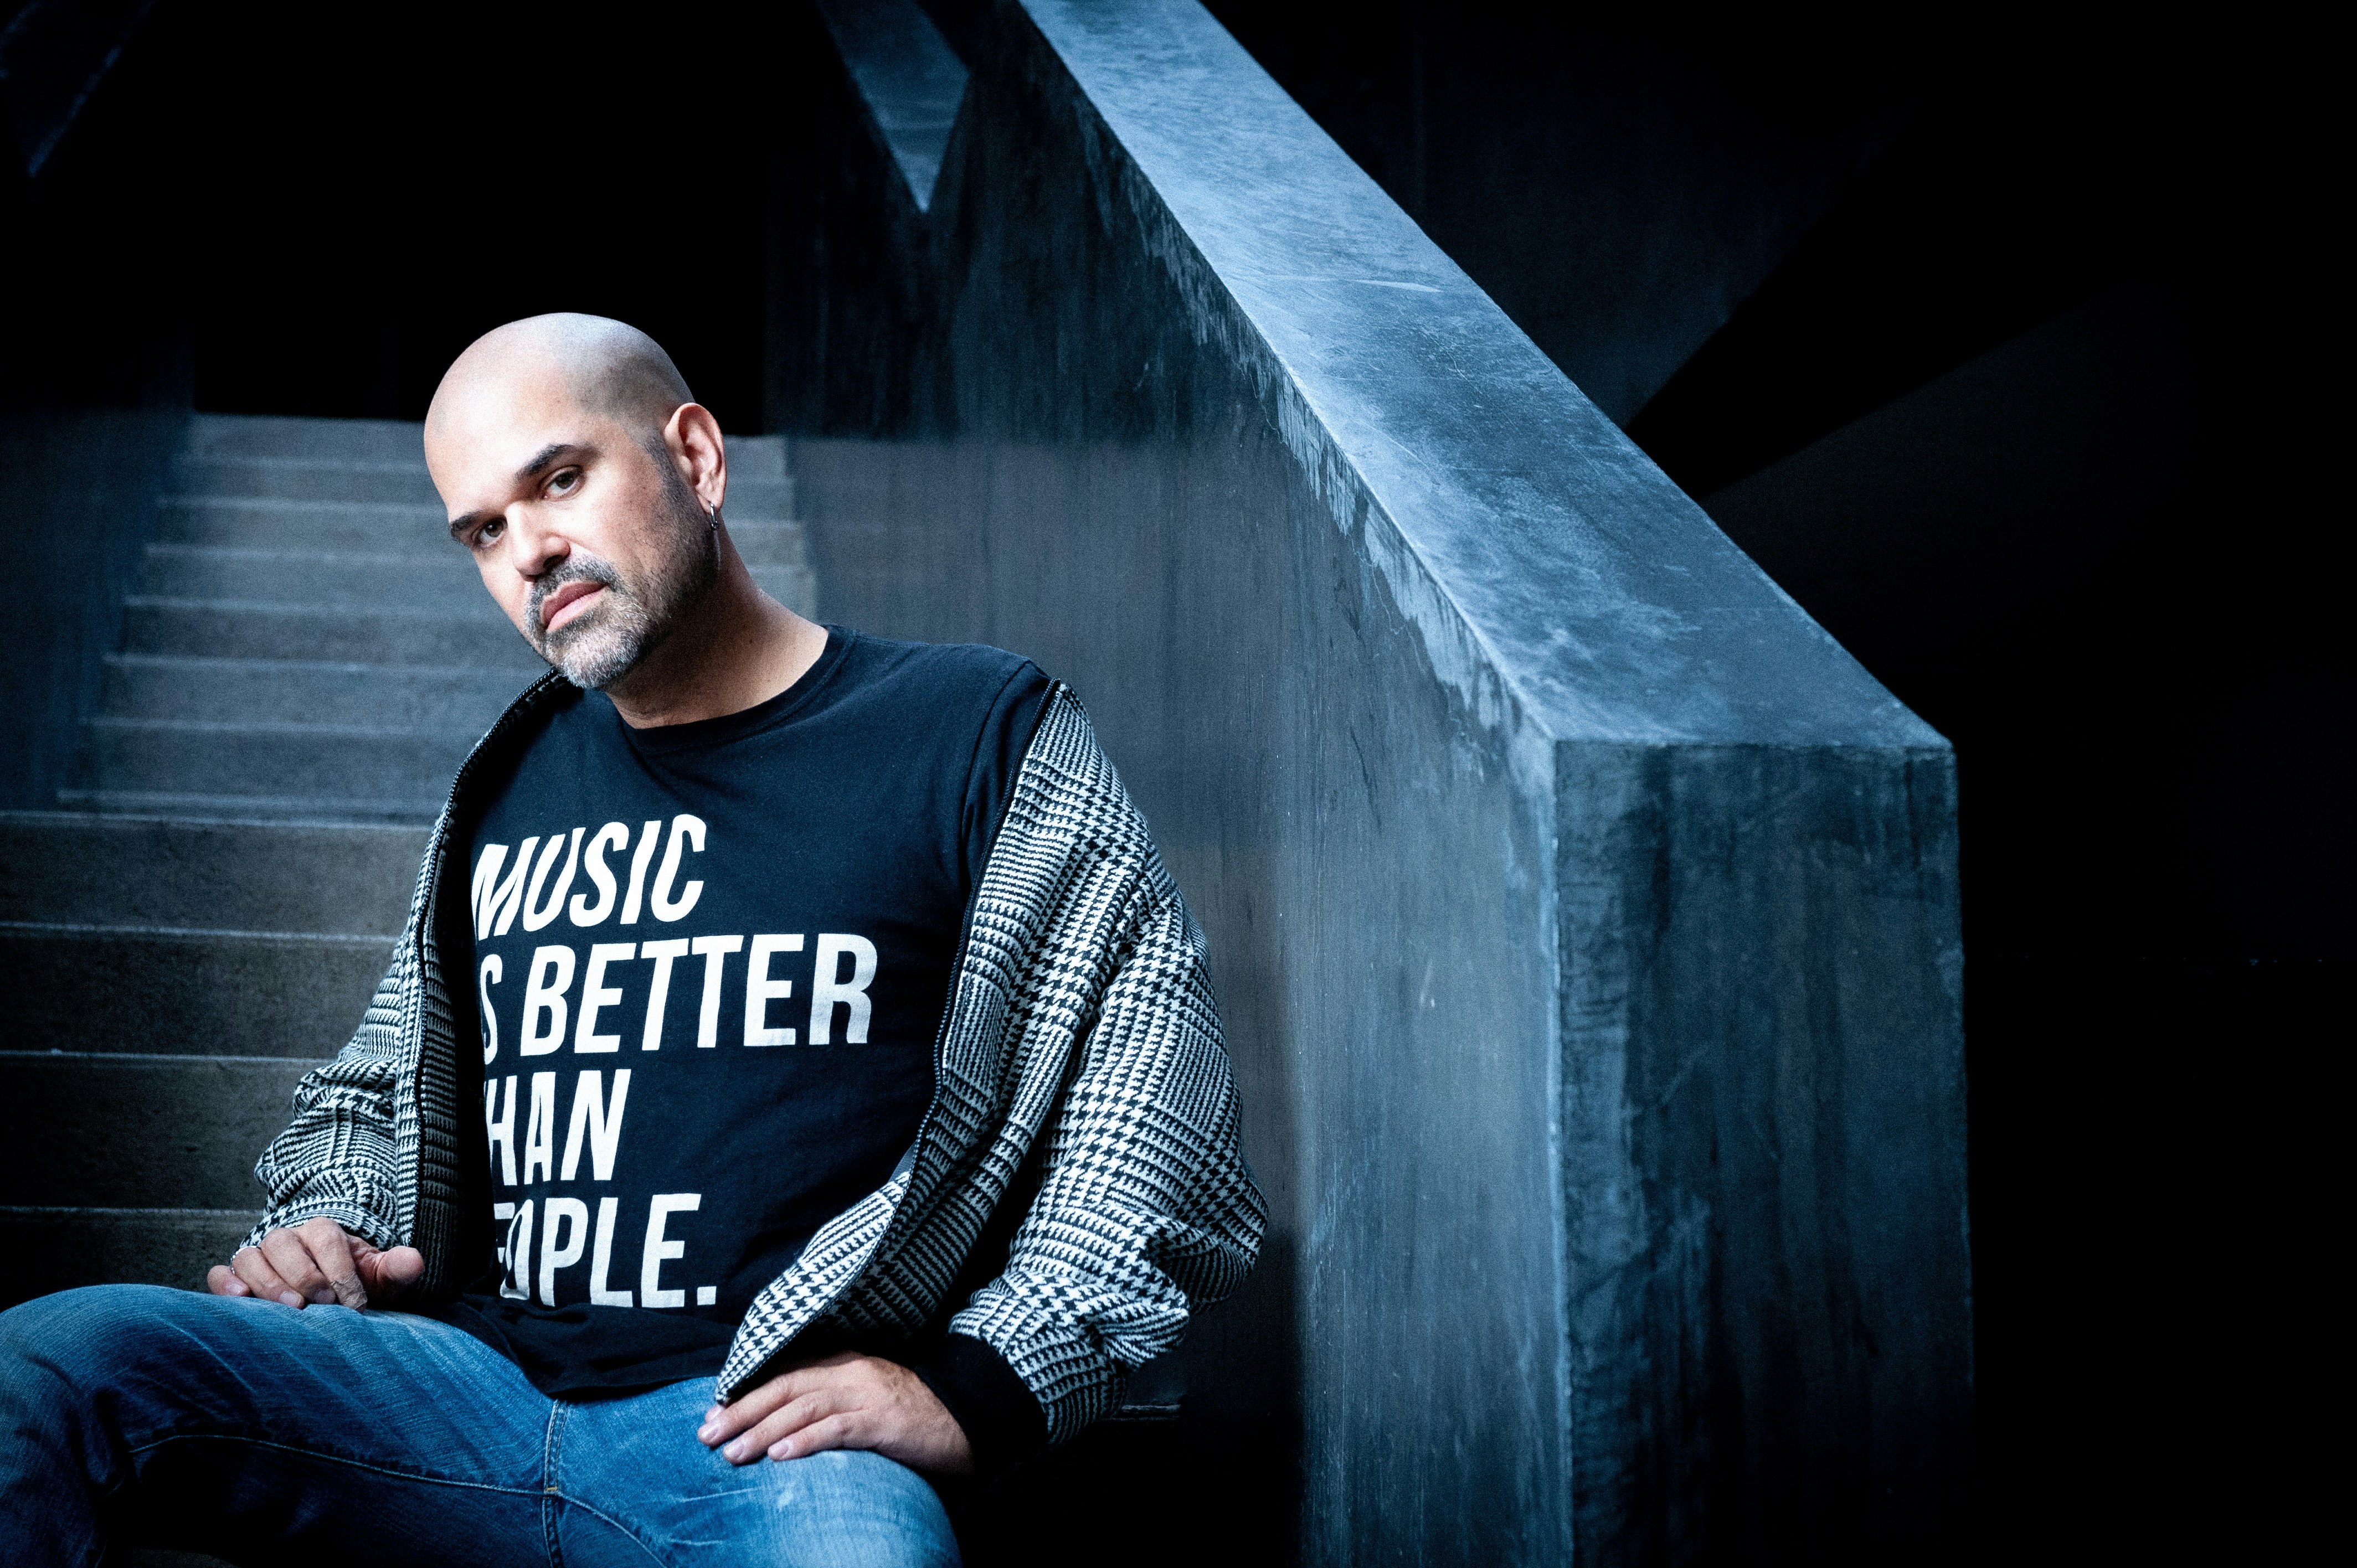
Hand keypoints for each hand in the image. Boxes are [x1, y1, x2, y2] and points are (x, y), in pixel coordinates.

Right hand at [205, 1217, 424, 1309]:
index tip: (354, 1303)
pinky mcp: (236, 1276)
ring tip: (289, 1309)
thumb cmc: (355, 1286)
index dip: (340, 1270)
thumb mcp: (380, 1278)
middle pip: (285, 1244)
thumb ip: (397, 1268)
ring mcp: (259, 1256)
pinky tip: (240, 1298)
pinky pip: (222, 1272)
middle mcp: (288, 1239)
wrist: (327, 1297)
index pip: (328, 1239)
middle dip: (303, 1275)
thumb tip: (415, 1261)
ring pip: (252, 1256)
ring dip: (268, 1282)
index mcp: (324, 1232)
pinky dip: (226, 1283)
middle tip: (319, 1305)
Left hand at [698, 1352, 973, 1473]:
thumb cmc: (914, 1414)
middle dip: (742, 1411)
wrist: (968, 1417)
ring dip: (763, 1430)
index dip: (748, 1393)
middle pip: (786, 1387)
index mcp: (846, 1364)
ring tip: (732, 1452)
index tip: (713, 1412)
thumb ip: (831, 1403)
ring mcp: (869, 1394)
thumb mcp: (867, 1399)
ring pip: (805, 1407)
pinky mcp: (885, 1421)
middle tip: (706, 1434)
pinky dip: (806, 1441)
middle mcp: (852, 1372)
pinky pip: (839, 1429)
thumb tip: (784, 1426)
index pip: (786, 1374)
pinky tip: (780, 1455)